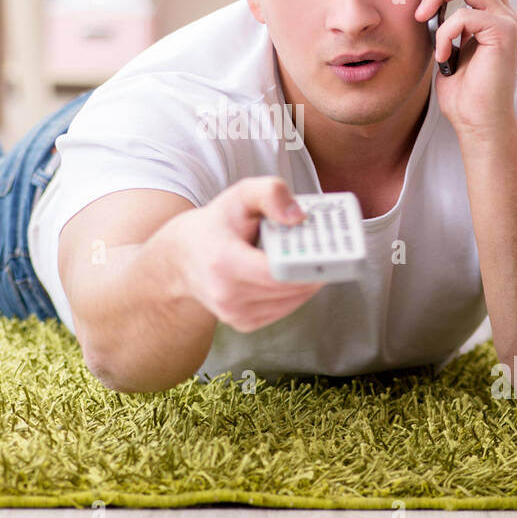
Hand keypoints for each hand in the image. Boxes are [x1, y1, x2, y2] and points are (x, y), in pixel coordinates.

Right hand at [167, 176, 325, 332]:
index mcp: (224, 262)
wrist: (184, 256)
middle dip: (314, 270)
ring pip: (292, 302)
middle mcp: (227, 294)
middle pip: (289, 288)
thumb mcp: (240, 195)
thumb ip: (270, 193)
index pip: (277, 272)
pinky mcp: (244, 324)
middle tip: (332, 250)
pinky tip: (296, 275)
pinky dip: (296, 293)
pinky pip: (284, 309)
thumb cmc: (218, 224)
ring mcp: (235, 314)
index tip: (328, 251)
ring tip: (313, 259)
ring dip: (308, 282)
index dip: (307, 264)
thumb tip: (299, 216)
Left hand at [413, 0, 516, 144]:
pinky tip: (441, 55)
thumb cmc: (461, 90)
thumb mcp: (443, 46)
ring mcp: (506, 20)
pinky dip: (446, 32)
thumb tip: (424, 0)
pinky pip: (467, 14)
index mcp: (489, 10)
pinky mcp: (504, 33)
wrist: (477, 122)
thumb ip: (442, 20)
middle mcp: (502, 10)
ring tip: (422, 18)